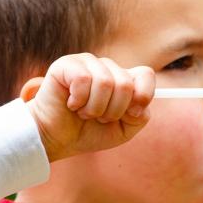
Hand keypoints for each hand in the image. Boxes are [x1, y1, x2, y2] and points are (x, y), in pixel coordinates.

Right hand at [22, 54, 154, 161]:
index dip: (143, 95)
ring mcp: (87, 63)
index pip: (145, 74)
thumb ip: (139, 116)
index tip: (132, 114)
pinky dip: (79, 100)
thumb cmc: (88, 132)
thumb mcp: (123, 130)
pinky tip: (71, 104)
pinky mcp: (67, 64)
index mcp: (123, 79)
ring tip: (83, 113)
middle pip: (126, 83)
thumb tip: (140, 102)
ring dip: (94, 108)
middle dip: (113, 110)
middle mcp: (107, 67)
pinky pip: (83, 79)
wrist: (57, 139)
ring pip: (105, 82)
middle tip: (98, 117)